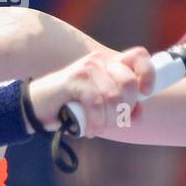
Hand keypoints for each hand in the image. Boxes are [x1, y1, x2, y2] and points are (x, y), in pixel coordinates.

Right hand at [29, 47, 156, 137]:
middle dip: (124, 110)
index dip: (149, 74)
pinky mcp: (75, 79)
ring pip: (115, 97)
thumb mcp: (101, 108)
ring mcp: (87, 68)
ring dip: (108, 120)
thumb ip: (122, 108)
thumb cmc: (71, 108)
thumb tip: (139, 113)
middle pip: (130, 84)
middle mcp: (100, 61)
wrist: (36, 108)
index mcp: (109, 64)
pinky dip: (95, 121)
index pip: (139, 56)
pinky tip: (88, 128)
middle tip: (110, 121)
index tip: (145, 93)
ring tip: (96, 127)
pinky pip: (97, 103)